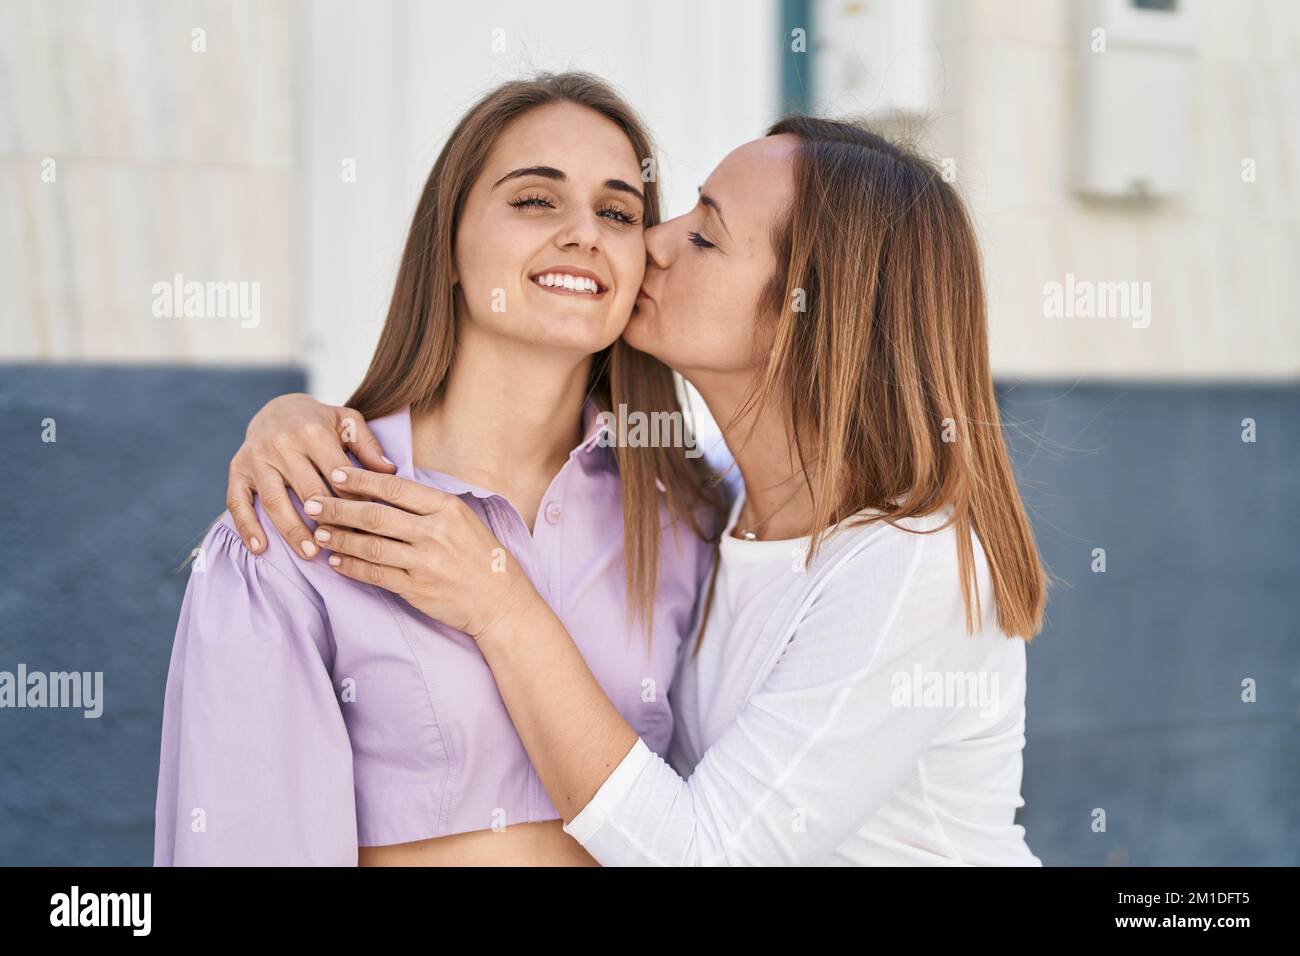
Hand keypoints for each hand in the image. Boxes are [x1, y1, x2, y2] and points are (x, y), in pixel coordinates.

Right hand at [226, 393, 396, 558]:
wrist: (275, 408)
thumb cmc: (319, 422)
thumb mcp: (347, 422)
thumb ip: (368, 446)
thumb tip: (390, 472)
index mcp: (313, 432)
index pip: (339, 475)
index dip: (355, 503)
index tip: (368, 528)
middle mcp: (282, 443)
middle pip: (308, 490)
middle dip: (327, 521)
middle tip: (343, 546)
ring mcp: (256, 458)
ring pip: (274, 499)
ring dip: (291, 530)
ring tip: (310, 554)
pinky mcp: (236, 469)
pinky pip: (237, 501)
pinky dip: (246, 526)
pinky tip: (260, 549)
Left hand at [305, 466, 544, 639]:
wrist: (501, 602)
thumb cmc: (482, 557)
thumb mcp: (464, 520)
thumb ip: (429, 506)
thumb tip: (387, 490)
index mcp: (447, 508)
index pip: (396, 488)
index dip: (362, 480)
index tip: (336, 474)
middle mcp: (435, 532)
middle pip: (375, 515)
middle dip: (338, 507)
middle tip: (312, 502)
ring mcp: (425, 562)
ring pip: (370, 545)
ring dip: (339, 538)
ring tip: (318, 532)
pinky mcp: (416, 588)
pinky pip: (375, 575)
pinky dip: (352, 567)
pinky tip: (335, 562)